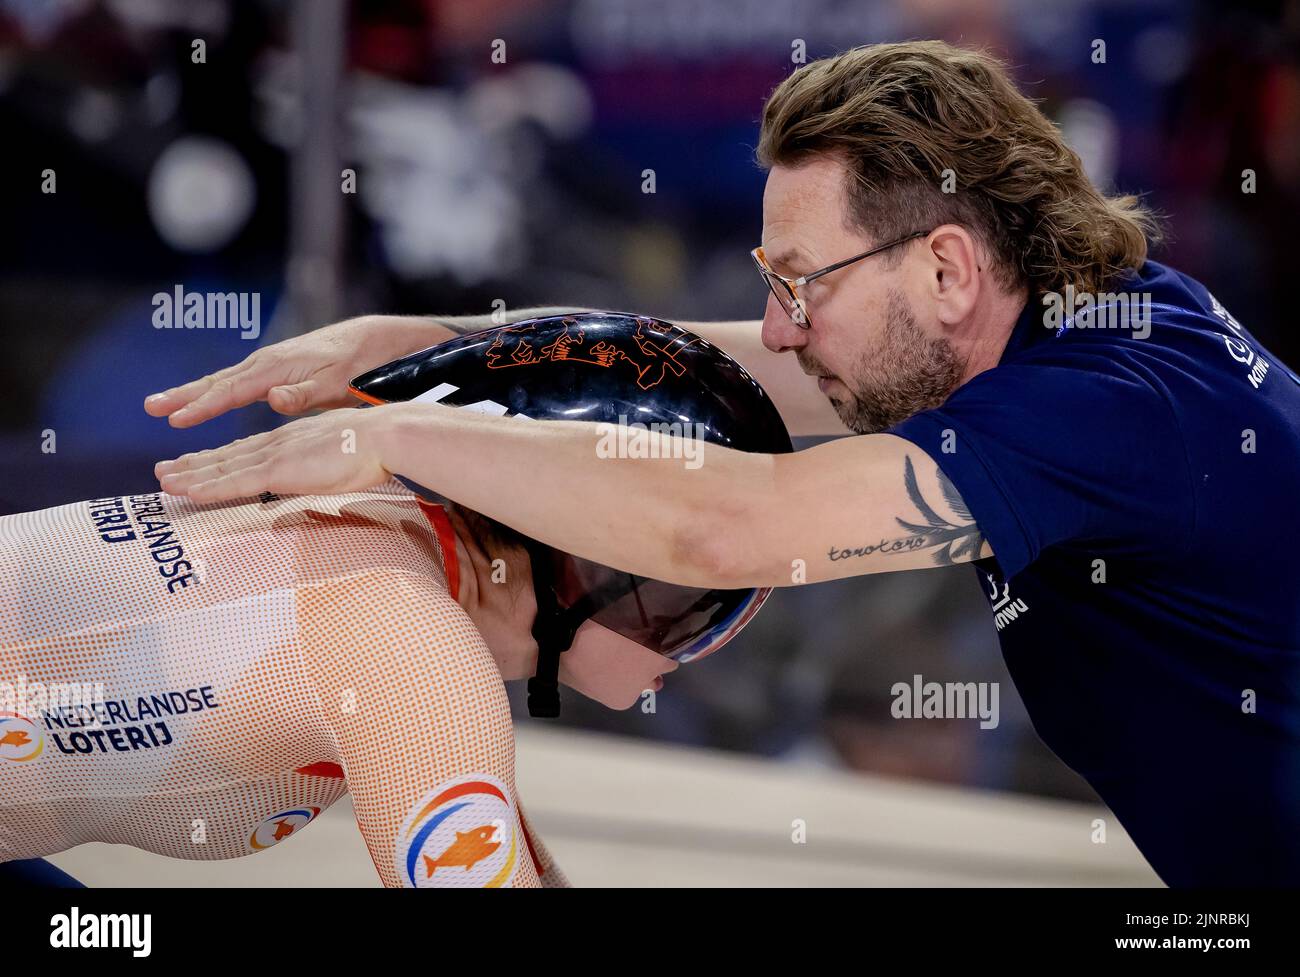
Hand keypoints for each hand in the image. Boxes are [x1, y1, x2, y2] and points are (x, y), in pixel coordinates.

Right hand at [143, 315, 456, 427]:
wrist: (374, 341)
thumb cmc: (358, 365)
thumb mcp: (337, 383)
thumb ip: (305, 394)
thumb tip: (272, 399)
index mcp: (278, 368)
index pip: (232, 391)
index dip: (203, 407)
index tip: (176, 420)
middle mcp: (268, 364)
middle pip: (218, 382)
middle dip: (184, 396)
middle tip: (151, 408)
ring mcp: (271, 365)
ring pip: (224, 381)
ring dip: (193, 393)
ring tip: (162, 406)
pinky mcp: (278, 370)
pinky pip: (238, 382)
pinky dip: (215, 390)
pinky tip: (204, 400)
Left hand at [154, 404, 404, 502]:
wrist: (384, 437)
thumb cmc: (375, 448)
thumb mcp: (343, 454)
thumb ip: (325, 461)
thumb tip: (325, 470)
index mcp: (292, 439)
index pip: (248, 450)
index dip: (220, 458)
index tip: (199, 464)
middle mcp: (277, 443)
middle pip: (228, 456)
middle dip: (195, 464)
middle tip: (166, 472)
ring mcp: (276, 455)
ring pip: (223, 467)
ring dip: (191, 475)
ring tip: (164, 481)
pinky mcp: (279, 468)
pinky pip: (235, 481)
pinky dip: (208, 486)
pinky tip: (186, 491)